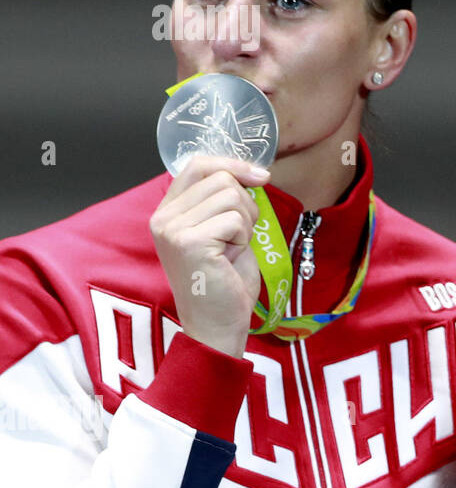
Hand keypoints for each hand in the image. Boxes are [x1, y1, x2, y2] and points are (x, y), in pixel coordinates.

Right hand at [150, 155, 270, 357]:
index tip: (260, 176)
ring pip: (231, 195)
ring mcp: (173, 229)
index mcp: (168, 211)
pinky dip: (244, 237)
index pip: (197, 165)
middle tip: (238, 237)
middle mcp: (163, 217)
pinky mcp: (190, 242)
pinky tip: (231, 258)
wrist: (219, 323)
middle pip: (221, 178)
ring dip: (246, 222)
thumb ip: (226, 200)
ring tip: (233, 248)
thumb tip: (254, 171)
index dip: (232, 164)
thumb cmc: (226, 280)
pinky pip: (235, 219)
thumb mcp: (225, 230)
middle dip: (245, 204)